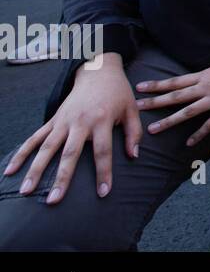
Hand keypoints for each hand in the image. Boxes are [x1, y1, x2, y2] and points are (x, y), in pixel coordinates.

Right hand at [2, 55, 139, 204]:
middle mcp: (80, 122)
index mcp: (102, 120)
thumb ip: (134, 133)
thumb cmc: (118, 93)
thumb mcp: (132, 109)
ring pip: (46, 148)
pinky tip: (11, 170)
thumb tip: (134, 156)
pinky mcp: (53, 120)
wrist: (98, 71)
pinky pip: (35, 138)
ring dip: (35, 170)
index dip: (103, 172)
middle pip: (69, 153)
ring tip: (25, 191)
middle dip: (62, 178)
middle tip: (54, 200)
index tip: (103, 192)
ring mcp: (63, 121)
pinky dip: (22, 153)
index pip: (103, 151)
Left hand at [134, 48, 209, 146]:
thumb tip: (194, 82)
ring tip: (153, 129)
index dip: (157, 84)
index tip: (140, 87)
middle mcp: (207, 86)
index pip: (175, 81)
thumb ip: (206, 76)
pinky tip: (188, 143)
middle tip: (137, 107)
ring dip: (169, 120)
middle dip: (155, 102)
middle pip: (176, 96)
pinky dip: (199, 134)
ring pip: (188, 111)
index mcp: (204, 74)